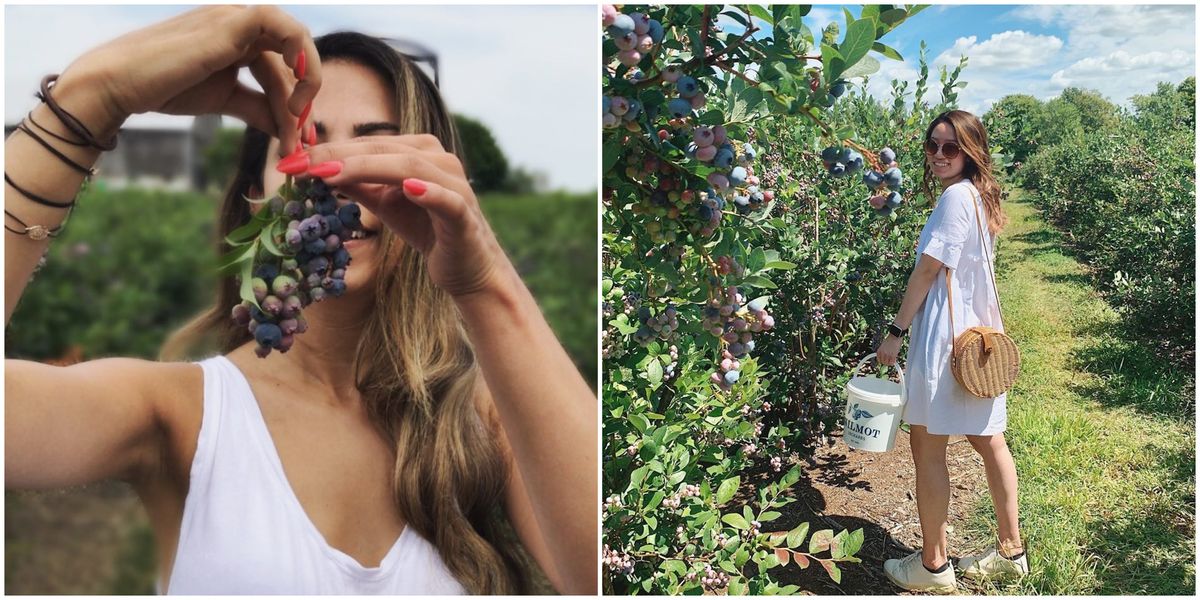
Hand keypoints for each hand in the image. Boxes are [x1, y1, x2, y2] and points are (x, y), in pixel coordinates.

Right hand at [52, 6, 319, 152]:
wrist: (120, 84)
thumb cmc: (165, 88)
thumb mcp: (224, 100)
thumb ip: (257, 108)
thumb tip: (287, 130)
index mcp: (238, 40)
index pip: (282, 70)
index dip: (295, 105)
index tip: (297, 141)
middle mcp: (241, 25)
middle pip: (292, 60)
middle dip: (302, 102)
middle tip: (300, 140)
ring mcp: (236, 19)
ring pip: (295, 42)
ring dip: (306, 84)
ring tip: (295, 122)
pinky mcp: (231, 22)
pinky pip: (283, 26)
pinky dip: (300, 54)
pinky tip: (297, 91)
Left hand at [299, 135, 508, 297]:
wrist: (468, 268)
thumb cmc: (428, 231)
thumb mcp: (386, 205)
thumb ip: (358, 184)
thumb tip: (317, 170)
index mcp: (420, 152)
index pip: (367, 143)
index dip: (326, 150)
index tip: (287, 161)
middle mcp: (440, 159)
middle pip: (382, 148)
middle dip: (336, 156)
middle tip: (296, 165)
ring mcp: (455, 183)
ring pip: (408, 166)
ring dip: (367, 168)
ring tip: (329, 174)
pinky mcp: (464, 212)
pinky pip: (445, 198)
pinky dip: (428, 192)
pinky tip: (406, 189)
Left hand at [876, 334, 901, 365]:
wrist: (894, 336)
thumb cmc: (889, 340)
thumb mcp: (883, 346)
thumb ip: (882, 352)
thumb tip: (883, 358)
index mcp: (879, 351)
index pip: (879, 360)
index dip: (882, 361)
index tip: (884, 360)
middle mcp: (882, 353)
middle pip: (883, 362)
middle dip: (886, 362)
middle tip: (889, 360)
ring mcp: (887, 355)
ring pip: (887, 363)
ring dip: (889, 363)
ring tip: (892, 360)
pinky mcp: (893, 355)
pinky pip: (892, 363)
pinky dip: (893, 362)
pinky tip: (894, 360)